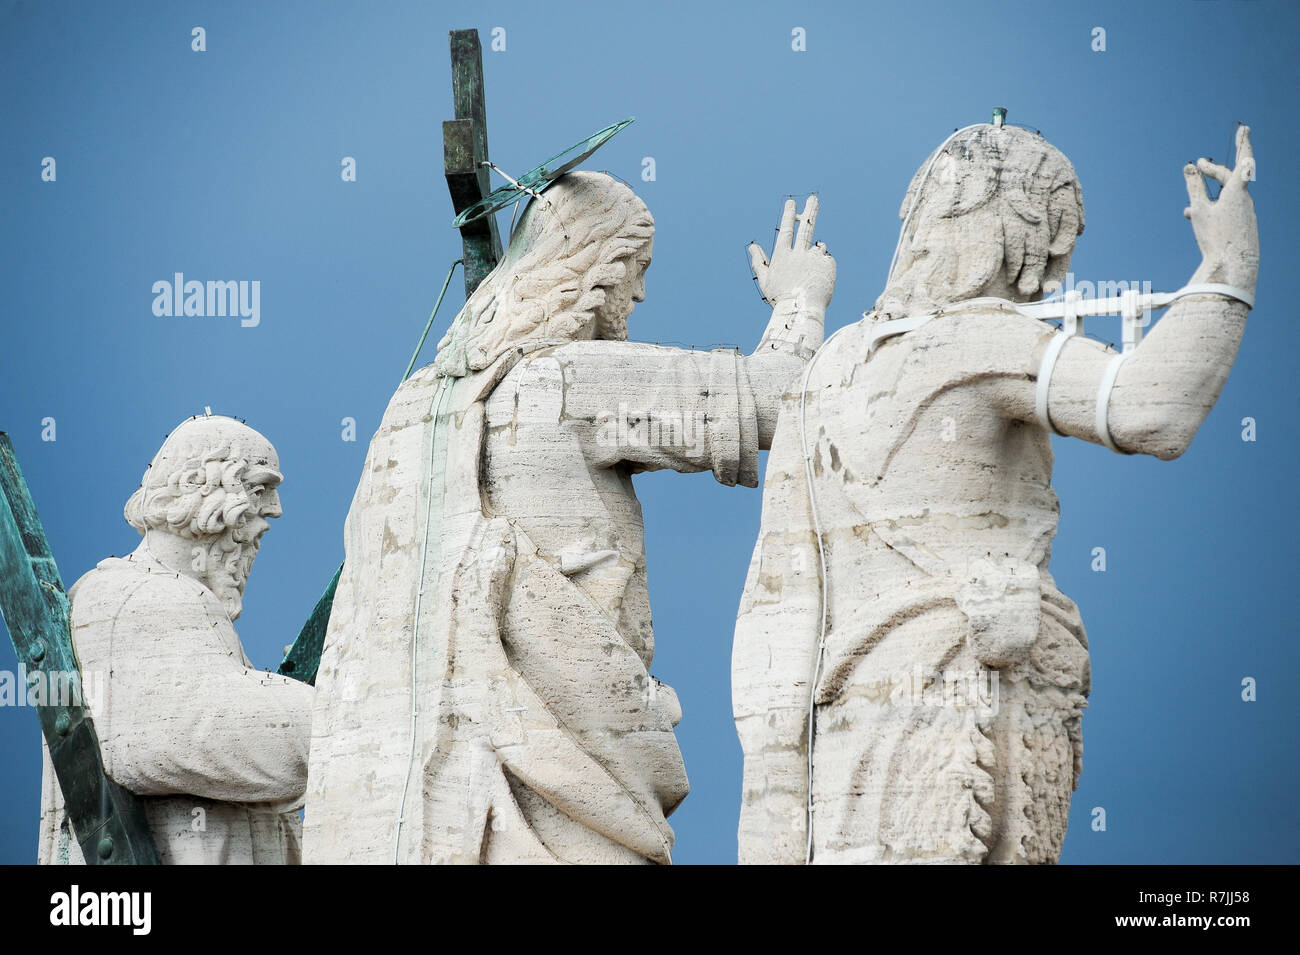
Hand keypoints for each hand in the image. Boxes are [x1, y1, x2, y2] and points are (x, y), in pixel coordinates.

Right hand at [749, 196, 835, 312]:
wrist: (800, 310)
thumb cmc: (780, 299)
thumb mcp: (765, 281)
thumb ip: (759, 261)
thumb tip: (752, 246)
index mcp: (783, 255)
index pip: (786, 230)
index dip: (789, 215)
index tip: (792, 203)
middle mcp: (799, 252)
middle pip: (805, 227)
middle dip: (809, 211)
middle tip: (813, 198)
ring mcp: (814, 257)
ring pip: (817, 249)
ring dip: (814, 258)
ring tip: (810, 277)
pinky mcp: (828, 264)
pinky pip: (827, 262)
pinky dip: (823, 268)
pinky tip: (817, 281)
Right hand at [1184, 124, 1258, 291]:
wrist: (1232, 266)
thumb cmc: (1216, 237)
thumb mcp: (1199, 209)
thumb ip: (1194, 186)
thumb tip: (1190, 167)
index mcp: (1237, 191)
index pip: (1242, 160)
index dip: (1242, 143)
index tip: (1244, 129)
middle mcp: (1245, 199)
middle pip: (1229, 179)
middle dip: (1213, 171)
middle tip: (1199, 165)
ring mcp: (1245, 212)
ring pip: (1225, 196)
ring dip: (1208, 194)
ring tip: (1188, 203)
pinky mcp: (1242, 224)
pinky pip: (1226, 210)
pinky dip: (1211, 209)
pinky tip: (1194, 219)